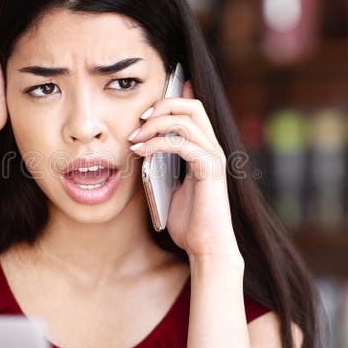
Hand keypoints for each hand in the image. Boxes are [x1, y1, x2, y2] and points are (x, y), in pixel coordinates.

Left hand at [128, 81, 239, 259]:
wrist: (206, 247)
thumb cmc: (189, 222)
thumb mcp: (170, 186)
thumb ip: (162, 165)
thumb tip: (141, 147)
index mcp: (205, 149)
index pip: (193, 109)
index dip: (170, 100)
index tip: (143, 112)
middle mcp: (213, 148)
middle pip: (192, 105)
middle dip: (162, 106)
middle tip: (138, 121)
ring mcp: (213, 157)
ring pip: (186, 120)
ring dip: (154, 125)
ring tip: (134, 139)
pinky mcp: (209, 169)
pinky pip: (182, 144)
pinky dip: (157, 144)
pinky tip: (140, 152)